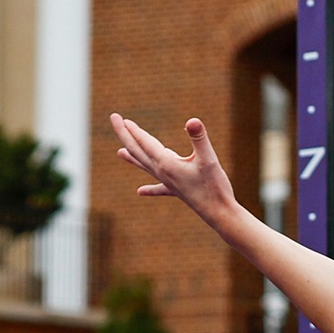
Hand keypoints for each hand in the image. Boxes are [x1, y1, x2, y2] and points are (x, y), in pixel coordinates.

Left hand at [109, 113, 240, 226]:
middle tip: (114, 119)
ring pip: (145, 167)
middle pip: (138, 151)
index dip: (134, 130)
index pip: (145, 142)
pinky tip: (140, 191)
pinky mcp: (177, 191)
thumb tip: (192, 120)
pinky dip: (150, 189)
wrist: (219, 214)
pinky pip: (159, 189)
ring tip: (119, 153)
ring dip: (132, 158)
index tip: (122, 119)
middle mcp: (163, 173)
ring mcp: (168, 183)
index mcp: (166, 163)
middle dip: (125, 135)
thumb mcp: (208, 159)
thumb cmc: (214, 187)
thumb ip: (199, 138)